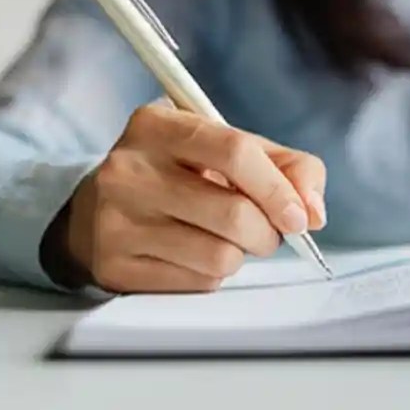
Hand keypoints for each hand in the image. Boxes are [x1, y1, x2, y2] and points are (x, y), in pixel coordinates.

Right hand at [63, 103, 327, 292]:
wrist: (95, 211)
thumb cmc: (181, 174)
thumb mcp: (229, 150)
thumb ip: (286, 167)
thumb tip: (314, 213)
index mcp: (157, 125)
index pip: (234, 152)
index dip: (278, 189)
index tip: (300, 217)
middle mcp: (128, 169)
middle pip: (233, 214)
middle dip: (268, 233)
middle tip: (268, 233)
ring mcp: (115, 221)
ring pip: (219, 256)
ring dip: (240, 256)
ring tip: (226, 240)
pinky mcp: (115, 266)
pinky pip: (196, 283)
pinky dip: (211, 275)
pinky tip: (193, 255)